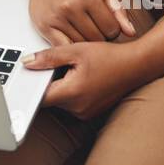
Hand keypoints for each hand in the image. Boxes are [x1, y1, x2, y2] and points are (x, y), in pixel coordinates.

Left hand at [21, 40, 144, 120]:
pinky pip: (72, 103)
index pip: (41, 96)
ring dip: (62, 87)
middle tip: (62, 65)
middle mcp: (78, 108)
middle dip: (50, 82)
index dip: (34, 85)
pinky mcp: (90, 112)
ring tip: (75, 70)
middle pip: (51, 98)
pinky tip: (82, 77)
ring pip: (61, 101)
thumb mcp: (75, 50)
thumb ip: (49, 57)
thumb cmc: (110, 56)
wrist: (136, 65)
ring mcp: (85, 113)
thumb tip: (27, 62)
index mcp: (72, 93)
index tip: (34, 75)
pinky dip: (72, 91)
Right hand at [26, 0, 135, 45]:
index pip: (112, 29)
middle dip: (100, 37)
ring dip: (85, 43)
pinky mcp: (45, 26)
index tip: (107, 26)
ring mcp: (57, 17)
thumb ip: (118, 10)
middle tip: (95, 30)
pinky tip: (72, 38)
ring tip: (83, 32)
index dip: (113, 30)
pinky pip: (63, 47)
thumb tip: (131, 32)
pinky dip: (71, 47)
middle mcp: (71, 6)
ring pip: (81, 45)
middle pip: (97, 39)